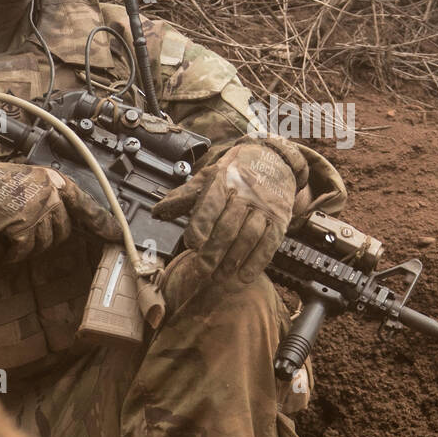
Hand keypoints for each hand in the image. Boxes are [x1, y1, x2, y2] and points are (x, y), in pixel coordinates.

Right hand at [0, 151, 120, 261]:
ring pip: (44, 243)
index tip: (117, 234)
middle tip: (23, 228)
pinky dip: (11, 253)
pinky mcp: (22, 229)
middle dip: (45, 234)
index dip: (103, 222)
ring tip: (7, 231)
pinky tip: (0, 243)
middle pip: (63, 230)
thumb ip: (49, 193)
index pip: (86, 205)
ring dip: (26, 244)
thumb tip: (66, 214)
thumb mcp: (28, 180)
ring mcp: (38, 212)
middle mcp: (51, 195)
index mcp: (54, 181)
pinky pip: (24, 251)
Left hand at [151, 137, 305, 288]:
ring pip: (249, 236)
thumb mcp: (210, 177)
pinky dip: (257, 261)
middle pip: (229, 225)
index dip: (201, 224)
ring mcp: (265, 207)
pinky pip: (270, 243)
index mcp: (224, 180)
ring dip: (233, 260)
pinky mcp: (280, 219)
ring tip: (219, 277)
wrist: (276, 159)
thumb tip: (157, 212)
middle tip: (201, 270)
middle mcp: (246, 193)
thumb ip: (185, 196)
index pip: (211, 204)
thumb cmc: (236, 172)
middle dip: (214, 251)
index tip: (191, 243)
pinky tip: (244, 276)